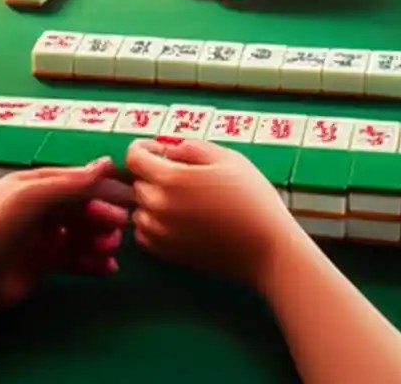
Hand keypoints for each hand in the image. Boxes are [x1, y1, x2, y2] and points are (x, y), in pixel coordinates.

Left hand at [0, 160, 129, 323]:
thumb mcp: (30, 199)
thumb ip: (69, 183)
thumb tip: (107, 163)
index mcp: (31, 186)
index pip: (75, 180)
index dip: (102, 187)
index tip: (129, 197)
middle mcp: (37, 208)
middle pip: (80, 207)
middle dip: (103, 216)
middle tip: (121, 228)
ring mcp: (39, 237)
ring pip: (80, 233)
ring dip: (100, 239)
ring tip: (112, 250)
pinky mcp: (41, 264)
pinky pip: (73, 258)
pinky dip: (92, 261)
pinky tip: (107, 268)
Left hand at [126, 138, 301, 287]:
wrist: (267, 248)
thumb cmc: (252, 200)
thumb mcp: (228, 159)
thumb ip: (193, 147)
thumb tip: (171, 149)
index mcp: (170, 179)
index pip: (133, 157)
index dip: (143, 148)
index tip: (158, 149)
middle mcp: (158, 207)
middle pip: (136, 182)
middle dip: (152, 173)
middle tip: (181, 174)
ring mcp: (160, 233)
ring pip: (139, 209)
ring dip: (152, 200)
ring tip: (182, 199)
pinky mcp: (166, 254)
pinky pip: (144, 233)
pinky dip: (154, 223)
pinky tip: (179, 219)